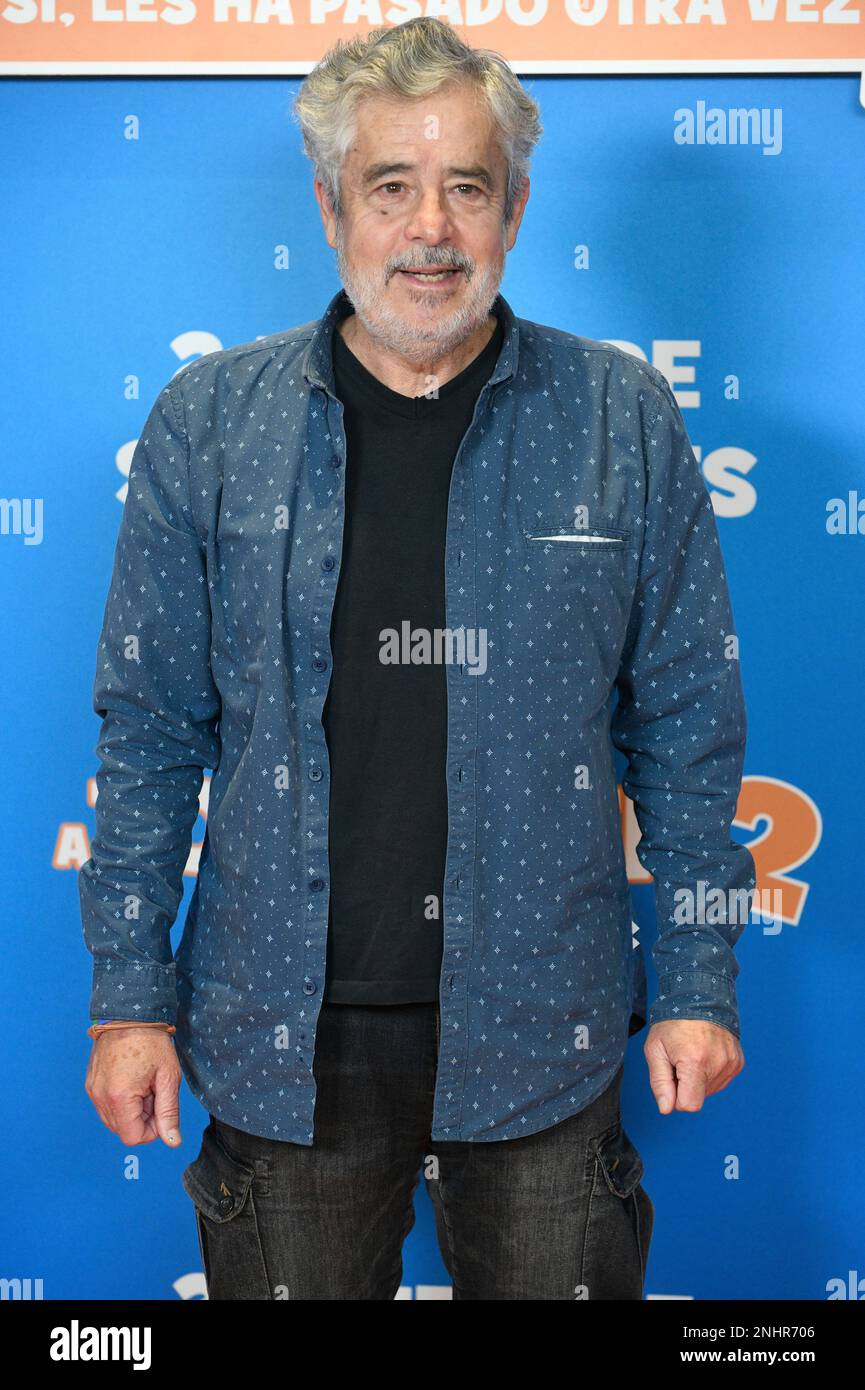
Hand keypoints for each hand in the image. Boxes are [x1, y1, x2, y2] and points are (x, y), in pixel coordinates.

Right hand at [85, 1028, 181, 1146]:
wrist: (130, 1014)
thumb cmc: (151, 1042)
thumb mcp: (168, 1077)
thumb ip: (169, 1113)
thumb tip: (173, 1141)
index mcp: (119, 1098)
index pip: (134, 1138)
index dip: (152, 1129)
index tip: (161, 1106)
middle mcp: (100, 1097)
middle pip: (123, 1130)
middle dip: (142, 1117)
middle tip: (154, 1090)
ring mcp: (92, 1090)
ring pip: (114, 1119)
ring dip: (132, 1110)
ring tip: (143, 1084)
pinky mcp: (91, 1084)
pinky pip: (106, 1106)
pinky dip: (121, 1101)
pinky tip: (132, 1080)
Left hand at [644, 1019, 743, 1114]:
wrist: (699, 998)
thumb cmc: (673, 1023)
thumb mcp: (655, 1050)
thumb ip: (659, 1083)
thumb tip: (666, 1109)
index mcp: (695, 1062)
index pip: (690, 1106)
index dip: (676, 1098)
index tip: (671, 1078)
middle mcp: (718, 1064)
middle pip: (699, 1097)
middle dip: (686, 1085)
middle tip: (680, 1060)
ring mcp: (731, 1063)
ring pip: (710, 1090)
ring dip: (698, 1079)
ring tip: (692, 1054)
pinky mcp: (738, 1062)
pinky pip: (721, 1080)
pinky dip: (710, 1073)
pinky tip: (704, 1054)